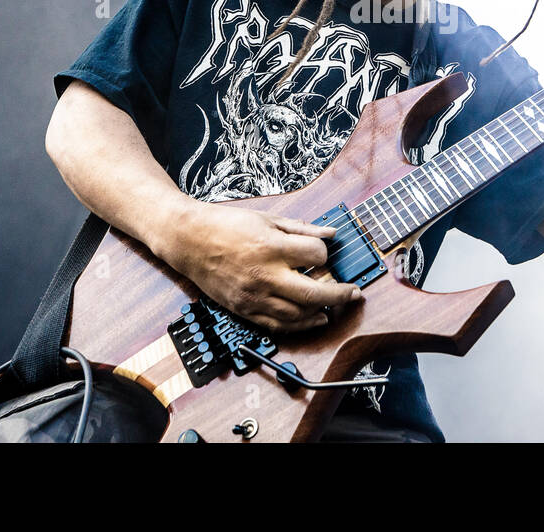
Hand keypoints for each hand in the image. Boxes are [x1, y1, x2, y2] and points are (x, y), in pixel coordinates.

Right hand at [153, 201, 362, 333]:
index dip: (326, 254)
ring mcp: (253, 295)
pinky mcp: (244, 309)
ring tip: (332, 306)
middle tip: (353, 293)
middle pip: (313, 294)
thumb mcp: (268, 218)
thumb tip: (331, 234)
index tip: (323, 253)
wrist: (189, 240)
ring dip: (320, 313)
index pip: (316, 255)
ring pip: (297, 316)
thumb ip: (302, 228)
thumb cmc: (226, 224)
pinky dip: (299, 326)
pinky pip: (277, 326)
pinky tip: (312, 320)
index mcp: (271, 246)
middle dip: (339, 295)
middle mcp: (264, 274)